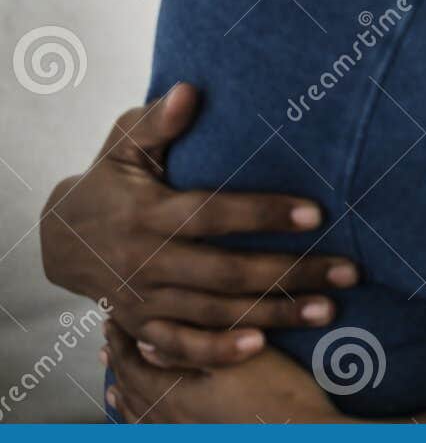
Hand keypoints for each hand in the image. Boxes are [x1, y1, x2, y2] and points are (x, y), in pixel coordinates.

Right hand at [40, 84, 357, 366]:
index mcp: (151, 213)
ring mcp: (144, 299)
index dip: (264, 214)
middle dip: (291, 272)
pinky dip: (217, 352)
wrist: (59, 239)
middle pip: (227, 273)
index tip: (318, 213)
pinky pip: (181, 347)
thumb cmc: (110, 182)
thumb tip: (190, 90)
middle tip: (349, 271)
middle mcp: (148, 261)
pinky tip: (262, 348)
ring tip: (328, 310)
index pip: (215, 215)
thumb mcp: (124, 146)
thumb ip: (158, 121)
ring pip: (216, 313)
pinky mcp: (142, 326)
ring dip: (274, 314)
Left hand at [104, 324, 341, 422]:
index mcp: (177, 396)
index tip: (111, 322)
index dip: (122, 342)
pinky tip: (147, 426)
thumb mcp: (239, 359)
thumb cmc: (278, 391)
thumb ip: (191, 350)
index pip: (135, 366)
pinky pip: (159, 439)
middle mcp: (173, 423)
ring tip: (114, 389)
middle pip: (133, 393)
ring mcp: (186, 440)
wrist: (306, 437)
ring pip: (142, 419)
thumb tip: (148, 340)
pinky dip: (144, 428)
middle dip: (120, 367)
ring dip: (126, 399)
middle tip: (108, 347)